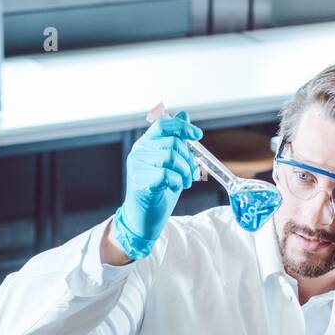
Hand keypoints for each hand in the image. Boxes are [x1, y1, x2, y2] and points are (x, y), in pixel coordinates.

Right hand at [108, 108, 200, 259]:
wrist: (144, 219)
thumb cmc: (158, 191)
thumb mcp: (171, 164)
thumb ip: (176, 141)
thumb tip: (184, 116)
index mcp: (145, 144)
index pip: (163, 125)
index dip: (182, 127)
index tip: (197, 135)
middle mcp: (138, 152)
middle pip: (172, 143)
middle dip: (188, 160)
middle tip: (190, 175)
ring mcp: (137, 167)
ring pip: (171, 158)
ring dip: (184, 173)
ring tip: (184, 183)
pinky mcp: (140, 182)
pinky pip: (167, 175)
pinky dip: (177, 182)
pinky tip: (174, 188)